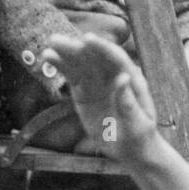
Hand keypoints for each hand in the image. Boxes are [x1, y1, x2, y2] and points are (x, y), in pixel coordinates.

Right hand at [41, 34, 157, 161]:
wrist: (131, 150)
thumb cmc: (140, 137)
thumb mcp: (139, 124)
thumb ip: (130, 104)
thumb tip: (123, 78)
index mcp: (132, 79)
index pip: (116, 59)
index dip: (102, 48)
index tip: (87, 39)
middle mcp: (114, 76)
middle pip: (94, 58)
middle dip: (77, 48)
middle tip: (57, 41)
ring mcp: (97, 83)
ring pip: (80, 65)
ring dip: (65, 54)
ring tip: (48, 47)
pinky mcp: (84, 93)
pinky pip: (72, 76)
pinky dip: (61, 66)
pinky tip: (49, 58)